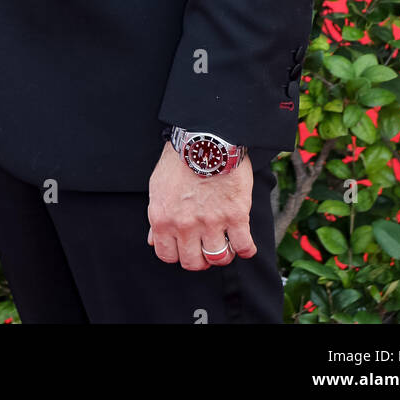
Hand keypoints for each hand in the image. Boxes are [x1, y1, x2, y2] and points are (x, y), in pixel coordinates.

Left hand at [147, 141, 255, 269]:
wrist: (205, 136)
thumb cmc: (180, 158)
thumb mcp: (158, 186)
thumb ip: (156, 216)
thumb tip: (153, 240)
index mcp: (163, 218)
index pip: (167, 255)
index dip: (177, 253)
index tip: (186, 247)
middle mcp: (185, 225)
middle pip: (193, 262)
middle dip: (200, 258)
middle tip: (206, 247)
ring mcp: (211, 222)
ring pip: (218, 258)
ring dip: (222, 254)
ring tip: (225, 242)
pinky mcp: (236, 215)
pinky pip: (243, 246)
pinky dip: (246, 249)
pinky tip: (244, 244)